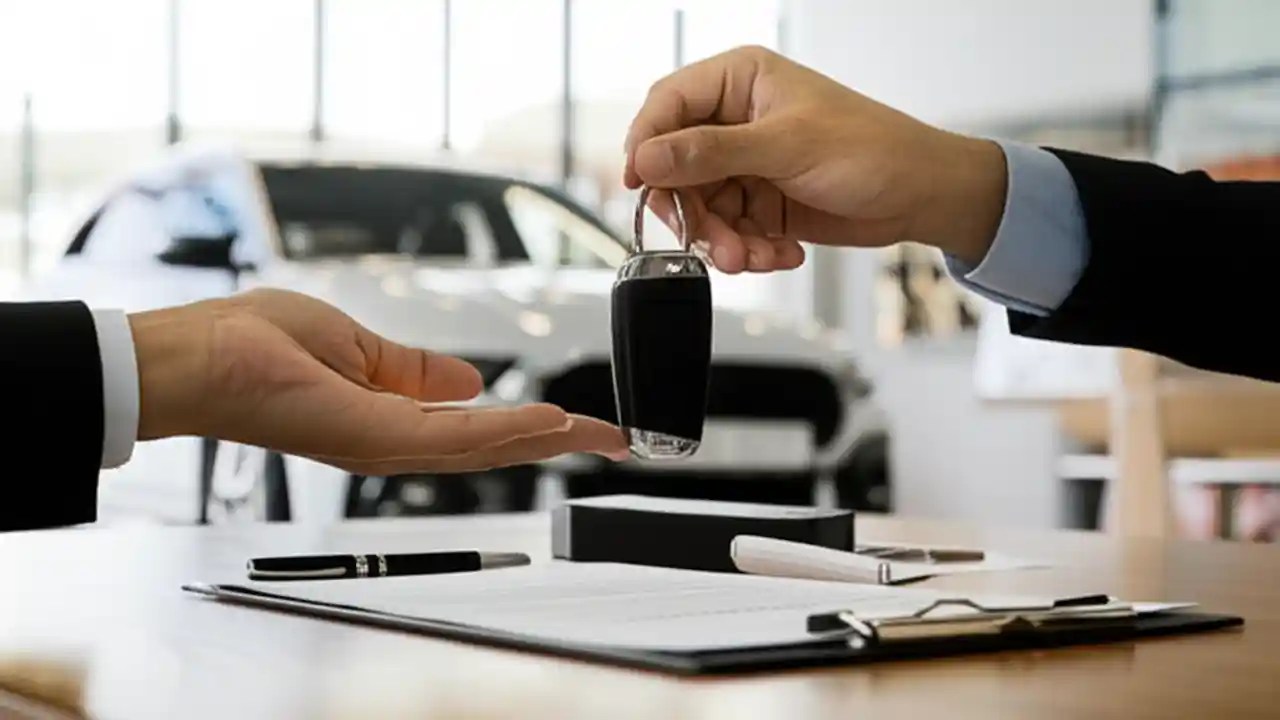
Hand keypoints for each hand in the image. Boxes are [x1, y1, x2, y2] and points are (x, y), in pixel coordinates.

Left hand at [128, 288, 627, 474]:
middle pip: (491, 445)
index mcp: (388, 418)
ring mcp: (383, 443)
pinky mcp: (372, 436)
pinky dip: (505, 429)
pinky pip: (453, 436)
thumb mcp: (356, 344)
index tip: (579, 423)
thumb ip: (414, 368)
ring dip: (544, 438)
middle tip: (613, 439)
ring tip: (596, 432)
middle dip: (555, 441)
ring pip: (483, 446)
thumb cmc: (252, 343)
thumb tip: (467, 380)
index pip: (475, 428)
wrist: (197, 354)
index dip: (530, 426)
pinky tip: (547, 421)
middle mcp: (391, 440)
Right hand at [623, 45, 1006, 271]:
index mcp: (741, 81)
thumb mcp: (786, 146)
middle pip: (677, 167)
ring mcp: (748, 164)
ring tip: (755, 256)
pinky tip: (780, 252)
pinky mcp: (761, 202)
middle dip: (693, 212)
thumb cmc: (873, 149)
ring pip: (701, 208)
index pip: (667, 105)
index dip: (646, 144)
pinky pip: (729, 231)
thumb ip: (710, 152)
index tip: (638, 184)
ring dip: (724, 240)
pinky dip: (749, 250)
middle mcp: (737, 120)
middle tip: (714, 242)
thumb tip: (648, 157)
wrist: (922, 196)